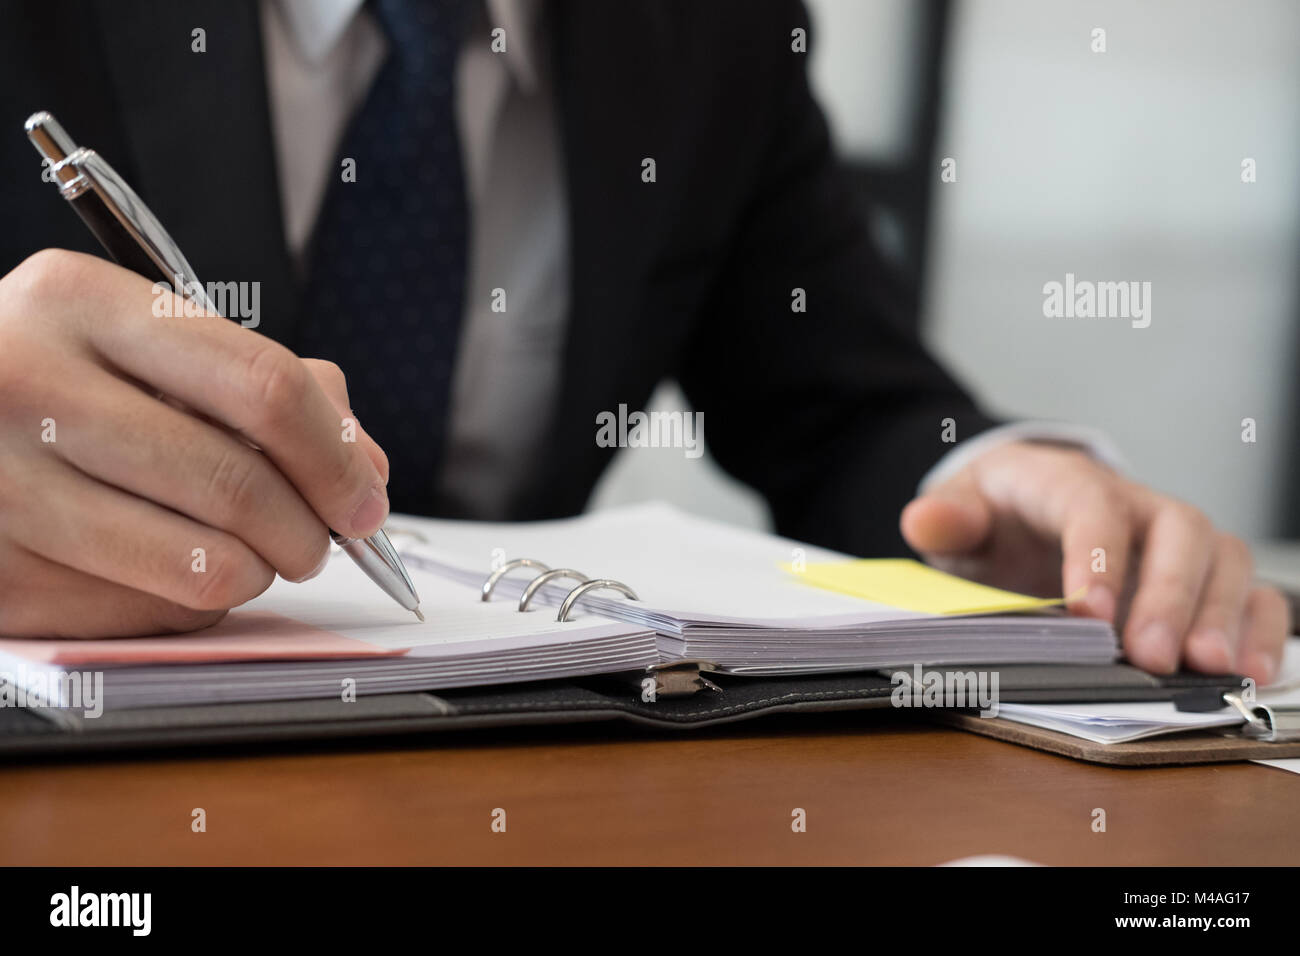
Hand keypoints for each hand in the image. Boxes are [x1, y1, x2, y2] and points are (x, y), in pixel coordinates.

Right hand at [0, 250, 390, 636]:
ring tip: (251, 553)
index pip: (261, 384)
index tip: (365, 498)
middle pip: (237, 484)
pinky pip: (149, 616)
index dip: (335, 455)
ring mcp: (1, 486)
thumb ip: (266, 387)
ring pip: (203, 567)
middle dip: (310, 531)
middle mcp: (28, 385)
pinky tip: (162, 566)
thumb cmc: (61, 380)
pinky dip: (187, 602)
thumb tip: (365, 467)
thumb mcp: (146, 343)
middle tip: (320, 542)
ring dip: (257, 573)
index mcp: (81, 303)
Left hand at [900, 441, 1289, 682]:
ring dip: (1223, 614)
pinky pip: (1249, 590)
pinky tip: (1254, 671)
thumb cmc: (999, 513)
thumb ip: (947, 517)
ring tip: (1212, 668)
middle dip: (1168, 595)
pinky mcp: (1202, 575)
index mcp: (1072, 481)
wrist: (1024, 506)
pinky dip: (1261, 626)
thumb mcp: (963, 510)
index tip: (1088, 614)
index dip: (1096, 557)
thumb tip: (923, 520)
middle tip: (1154, 656)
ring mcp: (1176, 539)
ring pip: (1222, 559)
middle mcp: (1138, 504)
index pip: (1093, 507)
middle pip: (1177, 532)